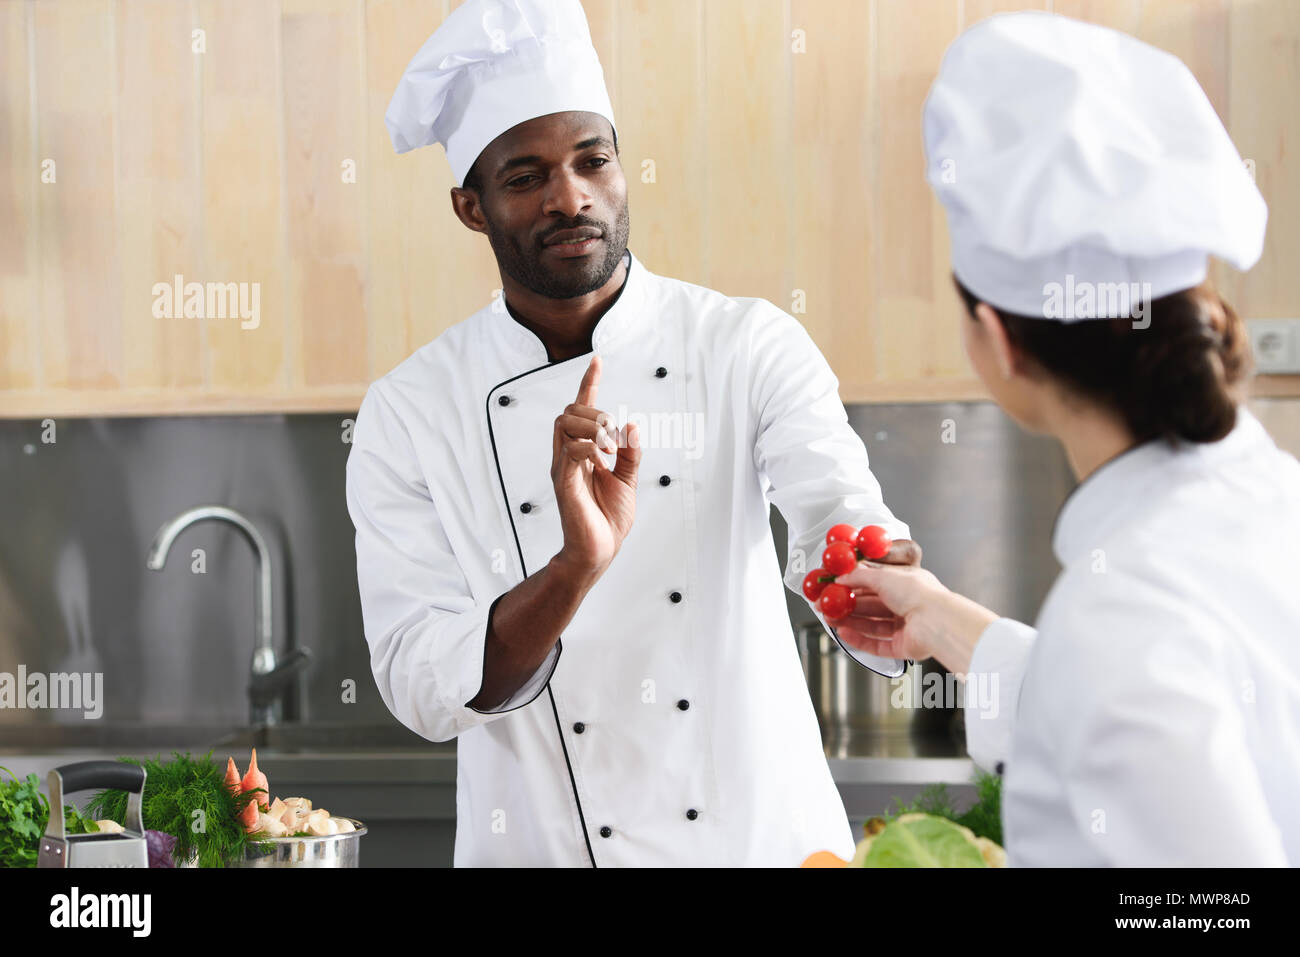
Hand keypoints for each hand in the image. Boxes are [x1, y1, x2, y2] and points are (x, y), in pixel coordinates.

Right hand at [550, 355, 641, 581]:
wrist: (600, 550)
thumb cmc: (609, 519)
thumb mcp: (628, 480)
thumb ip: (630, 454)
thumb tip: (632, 425)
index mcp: (584, 452)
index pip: (582, 410)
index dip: (589, 383)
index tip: (597, 360)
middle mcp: (569, 456)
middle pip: (569, 411)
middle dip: (595, 412)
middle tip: (615, 437)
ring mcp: (564, 468)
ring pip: (565, 423)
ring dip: (592, 426)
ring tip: (610, 448)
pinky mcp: (564, 483)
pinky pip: (570, 451)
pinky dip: (589, 447)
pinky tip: (602, 459)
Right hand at [826, 559, 995, 674]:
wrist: (936, 621)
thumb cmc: (919, 594)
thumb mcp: (883, 576)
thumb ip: (860, 576)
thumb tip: (843, 576)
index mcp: (906, 584)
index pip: (874, 583)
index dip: (853, 585)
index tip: (835, 587)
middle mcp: (907, 605)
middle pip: (871, 606)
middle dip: (848, 606)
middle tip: (828, 606)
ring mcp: (905, 627)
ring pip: (871, 625)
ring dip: (850, 622)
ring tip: (831, 619)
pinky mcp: (902, 647)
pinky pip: (877, 644)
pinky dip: (859, 639)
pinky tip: (845, 633)